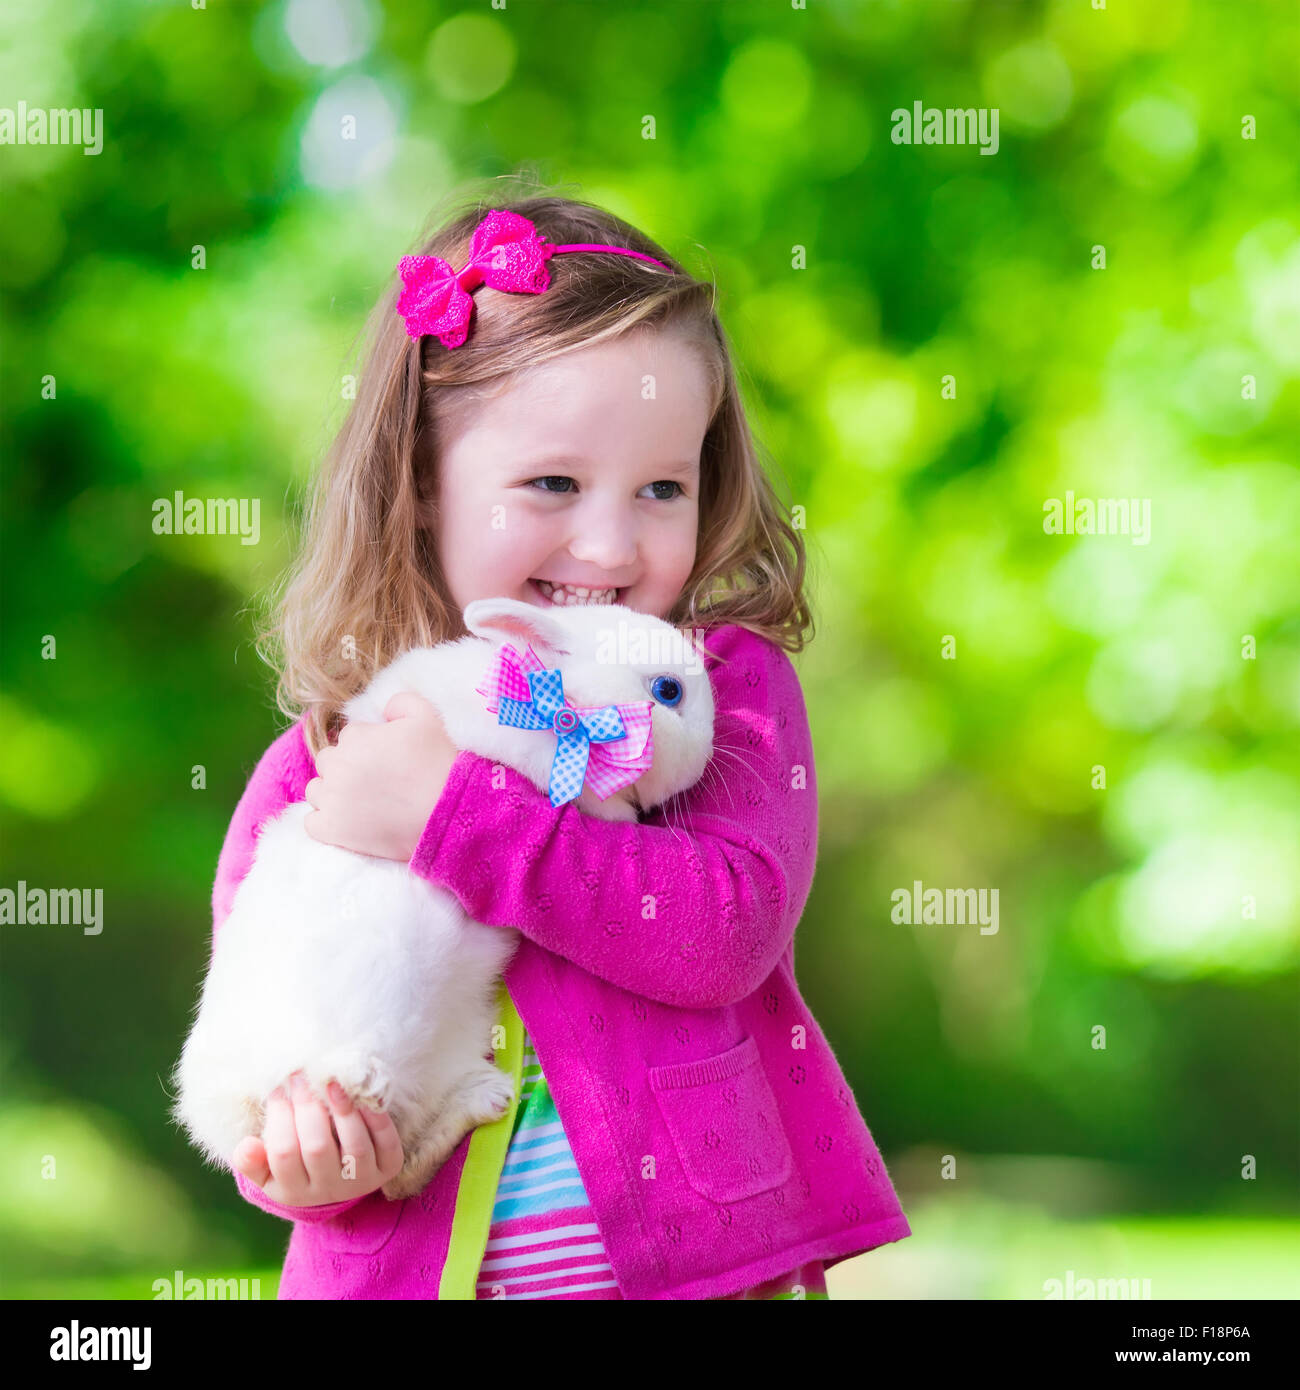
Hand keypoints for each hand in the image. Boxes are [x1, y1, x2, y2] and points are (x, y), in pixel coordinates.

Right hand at [232, 1071, 403, 1206]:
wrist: (340, 1180)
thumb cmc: (298, 1165)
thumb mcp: (269, 1172)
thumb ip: (252, 1161)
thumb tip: (246, 1145)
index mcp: (293, 1191)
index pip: (283, 1153)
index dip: (279, 1117)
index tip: (277, 1087)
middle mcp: (329, 1190)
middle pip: (317, 1148)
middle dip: (308, 1107)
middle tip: (301, 1076)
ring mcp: (361, 1180)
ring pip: (354, 1147)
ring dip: (343, 1110)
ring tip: (331, 1082)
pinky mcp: (389, 1168)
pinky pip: (386, 1143)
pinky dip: (376, 1117)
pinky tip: (364, 1094)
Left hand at [304, 692, 458, 860]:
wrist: (448, 813)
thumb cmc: (440, 764)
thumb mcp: (428, 717)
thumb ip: (401, 701)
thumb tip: (383, 709)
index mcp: (356, 738)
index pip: (349, 736)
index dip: (368, 746)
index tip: (386, 760)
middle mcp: (338, 766)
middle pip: (328, 761)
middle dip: (346, 767)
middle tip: (374, 781)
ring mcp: (332, 800)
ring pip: (316, 790)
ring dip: (333, 793)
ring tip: (361, 803)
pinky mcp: (332, 830)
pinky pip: (311, 823)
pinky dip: (325, 822)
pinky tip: (347, 822)